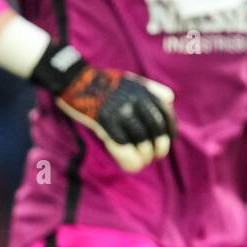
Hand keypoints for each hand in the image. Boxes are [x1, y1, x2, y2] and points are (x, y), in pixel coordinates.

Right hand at [56, 66, 175, 173]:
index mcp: (144, 91)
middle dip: (160, 147)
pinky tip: (131, 166)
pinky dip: (130, 161)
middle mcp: (136, 101)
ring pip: (142, 142)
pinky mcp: (106, 123)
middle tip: (156, 155)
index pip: (165, 115)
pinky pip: (123, 148)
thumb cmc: (104, 83)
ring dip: (144, 157)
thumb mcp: (132, 80)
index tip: (168, 141)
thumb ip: (152, 89)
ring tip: (142, 160)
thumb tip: (169, 101)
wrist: (77, 80)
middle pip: (156, 130)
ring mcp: (121, 112)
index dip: (170, 131)